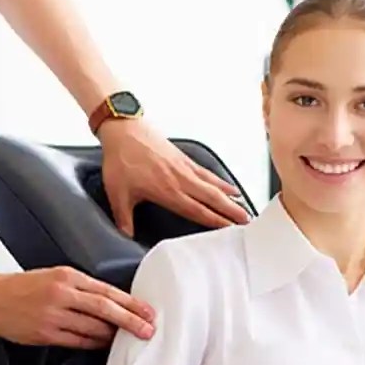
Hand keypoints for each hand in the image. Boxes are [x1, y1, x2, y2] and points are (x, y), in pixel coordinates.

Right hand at [0, 266, 155, 348]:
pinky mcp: (45, 334)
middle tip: (147, 329)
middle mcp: (62, 294)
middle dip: (131, 320)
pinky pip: (77, 341)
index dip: (130, 303)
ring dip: (112, 335)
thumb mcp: (52, 275)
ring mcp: (54, 316)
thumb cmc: (19, 287)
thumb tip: (105, 300)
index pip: (107, 290)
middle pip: (105, 309)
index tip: (146, 311)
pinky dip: (93, 344)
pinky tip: (102, 344)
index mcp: (66, 276)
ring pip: (93, 328)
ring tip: (126, 338)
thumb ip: (78, 286)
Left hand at [97, 119, 251, 236]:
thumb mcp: (117, 193)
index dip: (215, 221)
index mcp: (167, 191)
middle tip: (247, 222)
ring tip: (244, 209)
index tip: (229, 230)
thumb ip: (123, 217)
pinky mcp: (184, 158)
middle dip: (231, 211)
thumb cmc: (120, 158)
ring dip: (230, 199)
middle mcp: (180, 180)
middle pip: (212, 199)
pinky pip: (207, 173)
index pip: (197, 210)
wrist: (124, 129)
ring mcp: (185, 168)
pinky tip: (229, 188)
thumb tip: (127, 236)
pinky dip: (221, 182)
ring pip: (213, 186)